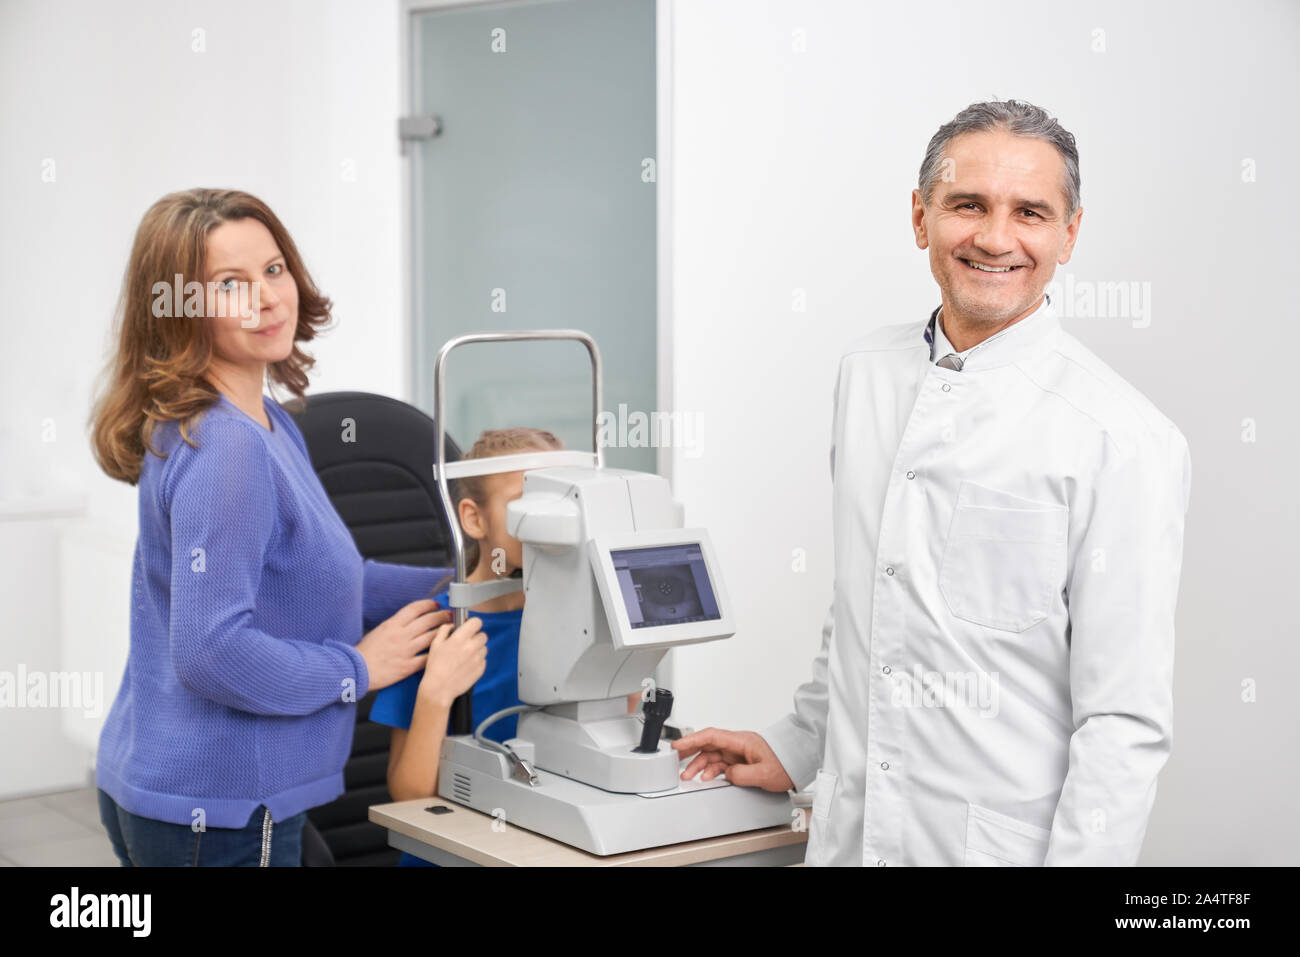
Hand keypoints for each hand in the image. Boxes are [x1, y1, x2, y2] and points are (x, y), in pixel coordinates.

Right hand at [355, 599, 451, 691]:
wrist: (355, 670)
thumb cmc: (364, 652)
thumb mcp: (378, 631)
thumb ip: (395, 625)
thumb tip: (409, 621)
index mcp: (392, 624)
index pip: (415, 609)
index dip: (428, 605)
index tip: (436, 605)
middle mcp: (401, 635)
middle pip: (428, 621)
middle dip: (442, 616)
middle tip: (449, 615)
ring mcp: (405, 650)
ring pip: (432, 637)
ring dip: (444, 632)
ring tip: (451, 630)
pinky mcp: (407, 666)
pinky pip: (427, 658)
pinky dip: (437, 653)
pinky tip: (444, 650)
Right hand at [417, 616, 486, 709]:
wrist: (439, 688)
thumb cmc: (435, 666)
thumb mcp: (435, 644)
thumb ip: (444, 630)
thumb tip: (452, 625)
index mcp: (460, 638)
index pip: (477, 622)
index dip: (473, 624)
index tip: (469, 627)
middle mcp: (471, 647)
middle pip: (483, 635)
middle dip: (475, 637)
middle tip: (466, 643)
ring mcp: (478, 658)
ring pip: (484, 648)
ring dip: (477, 649)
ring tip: (465, 656)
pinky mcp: (481, 669)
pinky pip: (483, 660)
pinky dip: (477, 661)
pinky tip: (466, 665)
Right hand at [672, 728, 794, 791]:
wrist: (799, 763)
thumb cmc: (786, 763)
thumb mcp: (763, 774)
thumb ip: (740, 775)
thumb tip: (725, 774)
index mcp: (741, 741)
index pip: (711, 736)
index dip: (691, 740)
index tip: (677, 745)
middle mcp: (738, 744)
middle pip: (708, 745)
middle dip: (689, 751)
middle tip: (675, 760)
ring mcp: (739, 752)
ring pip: (712, 755)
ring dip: (699, 764)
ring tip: (688, 775)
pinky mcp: (741, 761)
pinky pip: (721, 763)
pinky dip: (711, 770)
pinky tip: (706, 777)